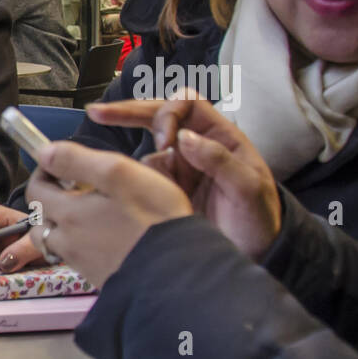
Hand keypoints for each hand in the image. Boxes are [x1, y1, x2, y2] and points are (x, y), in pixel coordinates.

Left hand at [27, 142, 191, 287]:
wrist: (178, 271)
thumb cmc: (154, 219)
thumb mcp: (119, 173)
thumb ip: (77, 159)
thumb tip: (44, 153)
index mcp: (69, 214)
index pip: (35, 190)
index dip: (43, 171)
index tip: (59, 163)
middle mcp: (68, 243)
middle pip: (41, 220)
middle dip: (51, 200)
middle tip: (74, 188)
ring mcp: (84, 264)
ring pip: (58, 241)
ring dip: (65, 225)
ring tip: (91, 213)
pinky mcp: (100, 278)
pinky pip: (80, 258)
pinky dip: (83, 244)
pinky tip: (108, 236)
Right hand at [86, 95, 281, 260]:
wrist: (256, 255)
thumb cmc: (260, 217)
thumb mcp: (248, 188)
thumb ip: (219, 160)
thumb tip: (184, 137)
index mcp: (219, 136)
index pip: (187, 103)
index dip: (169, 112)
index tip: (165, 140)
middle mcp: (196, 147)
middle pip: (156, 116)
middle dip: (126, 113)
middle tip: (97, 113)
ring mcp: (180, 170)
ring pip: (146, 152)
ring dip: (135, 163)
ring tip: (139, 189)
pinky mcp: (168, 192)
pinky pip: (144, 180)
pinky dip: (133, 184)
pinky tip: (130, 199)